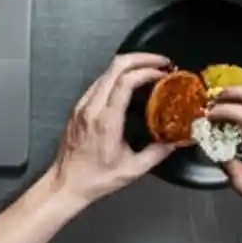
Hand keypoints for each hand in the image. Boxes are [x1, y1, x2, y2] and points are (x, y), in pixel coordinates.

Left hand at [49, 53, 178, 205]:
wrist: (66, 183)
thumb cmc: (94, 178)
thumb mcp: (132, 169)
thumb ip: (157, 153)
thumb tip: (175, 141)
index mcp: (106, 121)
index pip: (125, 82)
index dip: (146, 71)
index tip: (162, 73)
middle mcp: (92, 108)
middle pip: (115, 67)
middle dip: (141, 58)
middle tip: (160, 62)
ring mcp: (83, 106)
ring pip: (106, 71)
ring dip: (129, 65)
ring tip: (149, 70)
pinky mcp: (79, 107)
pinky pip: (99, 82)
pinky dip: (118, 75)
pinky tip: (130, 83)